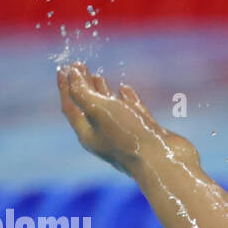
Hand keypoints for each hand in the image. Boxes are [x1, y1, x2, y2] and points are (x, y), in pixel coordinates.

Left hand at [57, 61, 199, 176]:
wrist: (164, 161)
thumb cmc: (129, 136)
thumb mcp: (98, 109)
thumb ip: (82, 91)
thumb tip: (72, 73)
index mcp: (88, 135)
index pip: (71, 107)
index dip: (65, 87)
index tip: (63, 67)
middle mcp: (104, 137)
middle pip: (88, 108)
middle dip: (83, 87)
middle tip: (80, 66)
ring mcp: (126, 137)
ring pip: (110, 111)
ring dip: (103, 93)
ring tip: (99, 76)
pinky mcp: (145, 134)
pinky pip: (132, 113)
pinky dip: (127, 100)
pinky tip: (125, 89)